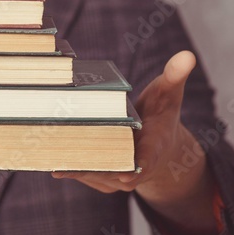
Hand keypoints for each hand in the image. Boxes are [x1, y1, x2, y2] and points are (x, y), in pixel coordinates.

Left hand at [52, 51, 217, 234]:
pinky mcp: (105, 180)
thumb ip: (175, 76)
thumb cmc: (161, 114)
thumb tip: (187, 54)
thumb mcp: (169, 93)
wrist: (159, 144)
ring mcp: (120, 177)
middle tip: (62, 161)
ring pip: (95, 175)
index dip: (139, 165)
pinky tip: (46, 152)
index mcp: (156, 146)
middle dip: (90, 166)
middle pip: (113, 170)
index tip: (127, 172)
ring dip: (73, 166)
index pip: (149, 157)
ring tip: (47, 152)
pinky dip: (68, 165)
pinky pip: (85, 175)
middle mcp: (138, 167)